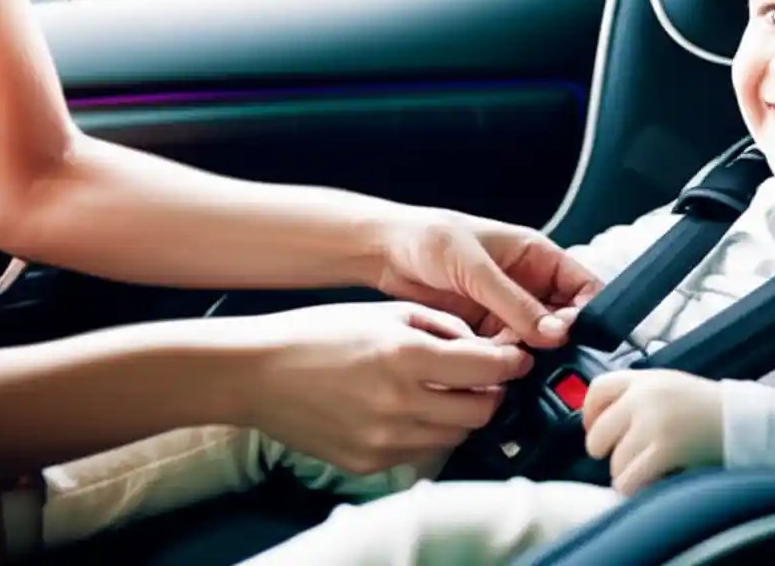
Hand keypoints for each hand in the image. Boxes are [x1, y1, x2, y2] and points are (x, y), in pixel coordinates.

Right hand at [239, 301, 531, 475]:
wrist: (257, 373)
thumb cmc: (319, 334)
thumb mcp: (389, 311)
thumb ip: (445, 328)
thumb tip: (484, 347)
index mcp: (406, 356)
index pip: (489, 370)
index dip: (513, 363)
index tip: (517, 359)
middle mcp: (400, 403)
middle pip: (482, 411)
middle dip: (492, 392)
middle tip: (483, 377)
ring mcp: (385, 439)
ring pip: (456, 436)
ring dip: (462, 414)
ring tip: (443, 391)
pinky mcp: (369, 463)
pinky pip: (421, 452)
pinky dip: (427, 432)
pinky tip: (409, 409)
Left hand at [375, 207, 603, 348]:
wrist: (383, 251)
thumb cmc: (429, 238)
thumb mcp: (475, 267)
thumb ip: (515, 302)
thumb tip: (556, 333)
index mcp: (538, 256)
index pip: (584, 286)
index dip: (586, 312)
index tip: (572, 335)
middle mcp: (529, 284)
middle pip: (564, 320)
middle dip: (556, 340)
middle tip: (539, 353)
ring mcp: (508, 309)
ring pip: (536, 341)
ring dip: (526, 353)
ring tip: (507, 357)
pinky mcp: (486, 329)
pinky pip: (507, 351)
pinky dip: (502, 360)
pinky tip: (487, 360)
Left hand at [582, 369, 724, 494]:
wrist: (745, 420)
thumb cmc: (707, 408)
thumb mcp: (669, 386)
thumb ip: (637, 396)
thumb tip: (602, 422)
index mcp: (644, 379)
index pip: (597, 390)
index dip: (589, 414)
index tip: (595, 429)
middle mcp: (644, 397)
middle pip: (598, 433)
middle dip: (605, 452)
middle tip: (621, 459)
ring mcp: (653, 423)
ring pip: (614, 462)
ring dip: (626, 474)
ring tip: (646, 471)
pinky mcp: (665, 449)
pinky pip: (629, 480)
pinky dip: (636, 488)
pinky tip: (651, 483)